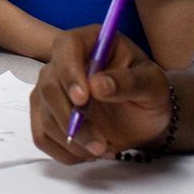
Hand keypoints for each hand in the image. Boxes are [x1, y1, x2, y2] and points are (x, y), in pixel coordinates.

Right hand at [30, 27, 170, 163]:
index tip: (83, 99)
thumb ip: (129, 82)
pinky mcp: (46, 114)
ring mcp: (50, 88)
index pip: (66, 46)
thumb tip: (98, 85)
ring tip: (103, 148)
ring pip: (45, 114)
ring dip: (71, 140)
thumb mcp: (152, 86)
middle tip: (100, 142)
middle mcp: (63, 61)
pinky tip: (88, 152)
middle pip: (49, 85)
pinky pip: (42, 135)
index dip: (69, 71)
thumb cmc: (149, 92)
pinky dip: (64, 151)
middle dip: (71, 118)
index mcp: (90, 41)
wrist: (143, 116)